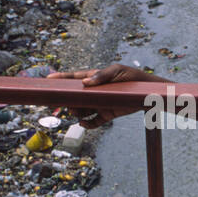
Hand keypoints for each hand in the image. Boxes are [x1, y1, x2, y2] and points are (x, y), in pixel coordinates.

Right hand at [46, 65, 168, 125]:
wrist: (149, 94)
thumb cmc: (133, 78)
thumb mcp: (118, 71)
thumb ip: (101, 75)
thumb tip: (85, 83)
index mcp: (94, 78)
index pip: (74, 78)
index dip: (61, 78)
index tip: (48, 79)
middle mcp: (94, 92)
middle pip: (74, 97)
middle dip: (67, 100)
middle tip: (63, 102)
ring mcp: (99, 103)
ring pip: (81, 110)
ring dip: (76, 112)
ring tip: (77, 111)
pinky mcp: (106, 114)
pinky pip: (93, 122)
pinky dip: (87, 124)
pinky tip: (84, 123)